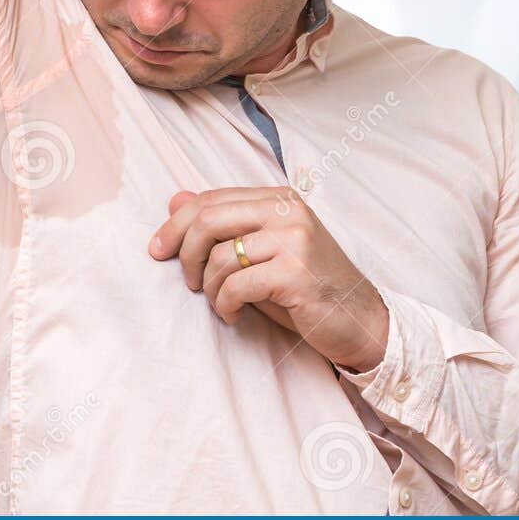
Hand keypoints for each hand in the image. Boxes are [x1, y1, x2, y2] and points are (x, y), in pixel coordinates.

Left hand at [149, 186, 389, 372]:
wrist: (361, 321)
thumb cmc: (306, 288)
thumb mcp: (261, 252)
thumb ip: (224, 225)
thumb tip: (174, 199)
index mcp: (278, 198)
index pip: (211, 199)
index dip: (176, 225)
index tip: (157, 250)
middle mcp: (287, 211)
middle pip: (208, 220)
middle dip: (186, 255)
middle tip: (190, 283)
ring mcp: (294, 239)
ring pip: (220, 257)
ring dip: (211, 289)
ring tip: (223, 304)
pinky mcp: (295, 272)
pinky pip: (236, 286)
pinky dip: (226, 305)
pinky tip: (236, 315)